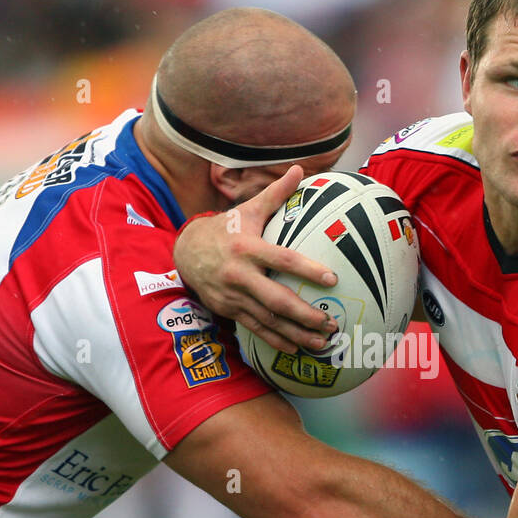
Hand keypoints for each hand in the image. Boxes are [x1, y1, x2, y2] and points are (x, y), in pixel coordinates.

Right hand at [173, 166, 339, 353]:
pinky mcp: (228, 310)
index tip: (332, 279)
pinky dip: (276, 340)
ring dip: (296, 333)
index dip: (307, 270)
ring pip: (268, 320)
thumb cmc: (225, 228)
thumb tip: (300, 169)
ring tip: (322, 342)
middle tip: (331, 323)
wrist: (185, 252)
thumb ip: (276, 193)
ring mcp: (232, 296)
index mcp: (246, 248)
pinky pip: (255, 329)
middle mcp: (239, 275)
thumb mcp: (247, 210)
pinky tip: (296, 348)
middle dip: (305, 314)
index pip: (281, 260)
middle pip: (276, 300)